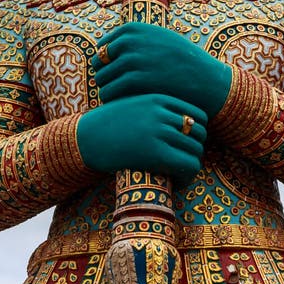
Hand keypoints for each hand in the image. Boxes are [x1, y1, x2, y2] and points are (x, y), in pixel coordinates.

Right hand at [77, 94, 206, 183]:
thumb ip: (155, 109)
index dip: (198, 133)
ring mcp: (159, 131)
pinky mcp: (155, 152)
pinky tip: (175, 185)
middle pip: (199, 134)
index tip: (187, 146)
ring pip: (196, 152)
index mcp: (159, 98)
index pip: (198, 114)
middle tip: (182, 165)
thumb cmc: (107, 125)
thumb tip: (180, 124)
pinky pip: (187, 166)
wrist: (84, 138)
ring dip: (191, 167)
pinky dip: (187, 178)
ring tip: (177, 177)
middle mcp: (162, 113)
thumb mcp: (133, 106)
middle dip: (195, 151)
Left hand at [91, 22, 231, 118]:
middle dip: (105, 76)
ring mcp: (132, 59)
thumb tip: (108, 46)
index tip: (118, 75)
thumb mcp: (160, 39)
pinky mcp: (135, 80)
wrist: (206, 80)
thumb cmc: (183, 63)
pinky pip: (108, 93)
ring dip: (108, 90)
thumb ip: (137, 40)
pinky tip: (126, 106)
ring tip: (123, 100)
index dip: (108, 63)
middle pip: (99, 62)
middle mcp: (130, 41)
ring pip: (101, 79)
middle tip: (118, 90)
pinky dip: (112, 102)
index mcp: (134, 29)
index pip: (104, 46)